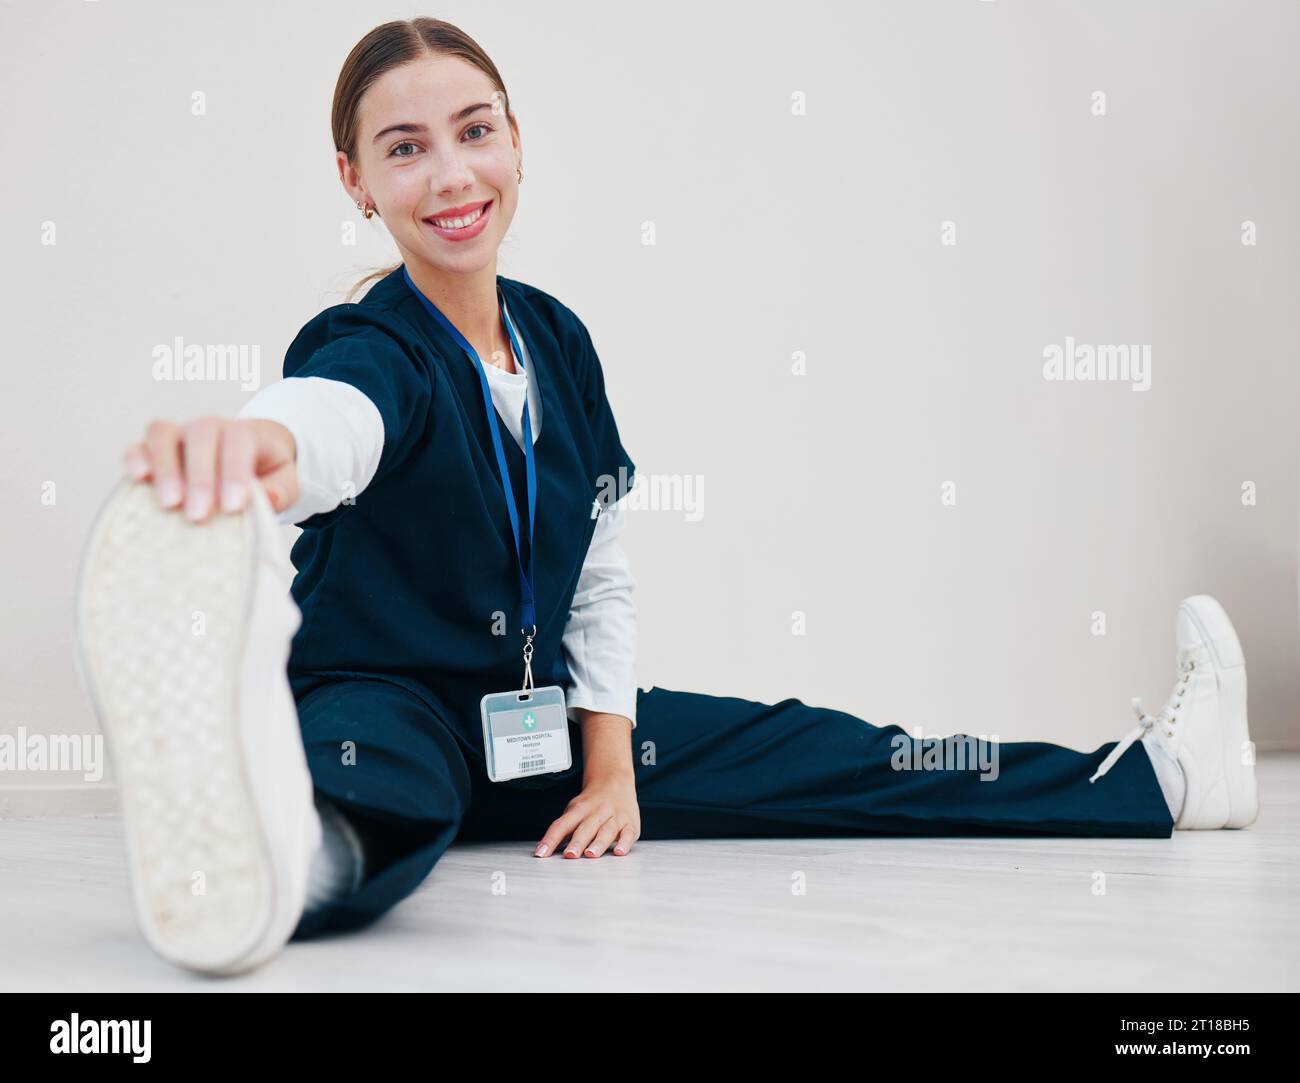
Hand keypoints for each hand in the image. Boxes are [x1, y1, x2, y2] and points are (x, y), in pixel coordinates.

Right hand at [122, 417, 298, 522]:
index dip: (235, 472)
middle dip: (199, 477)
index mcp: (245, 432)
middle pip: (201, 435)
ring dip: (164, 467)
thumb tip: (265, 499)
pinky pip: (139, 444)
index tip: (233, 507)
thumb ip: (280, 490)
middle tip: (199, 515)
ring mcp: (180, 434)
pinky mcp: (155, 448)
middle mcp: (209, 427)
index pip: (239, 441)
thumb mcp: (286, 480)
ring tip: (169, 503)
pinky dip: (135, 458)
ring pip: (164, 434)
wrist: (252, 452)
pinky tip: (137, 480)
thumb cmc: (268, 469)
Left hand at [535, 769, 640, 857]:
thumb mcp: (574, 810)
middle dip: (577, 842)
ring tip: (591, 854)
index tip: (541, 853)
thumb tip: (545, 850)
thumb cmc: (592, 802)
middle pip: (586, 828)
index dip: (551, 839)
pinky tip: (619, 851)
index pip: (562, 824)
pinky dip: (624, 843)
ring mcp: (615, 817)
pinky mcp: (630, 824)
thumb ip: (563, 830)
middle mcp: (597, 812)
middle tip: (570, 855)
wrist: (615, 781)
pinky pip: (628, 834)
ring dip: (598, 843)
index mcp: (579, 809)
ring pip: (606, 830)